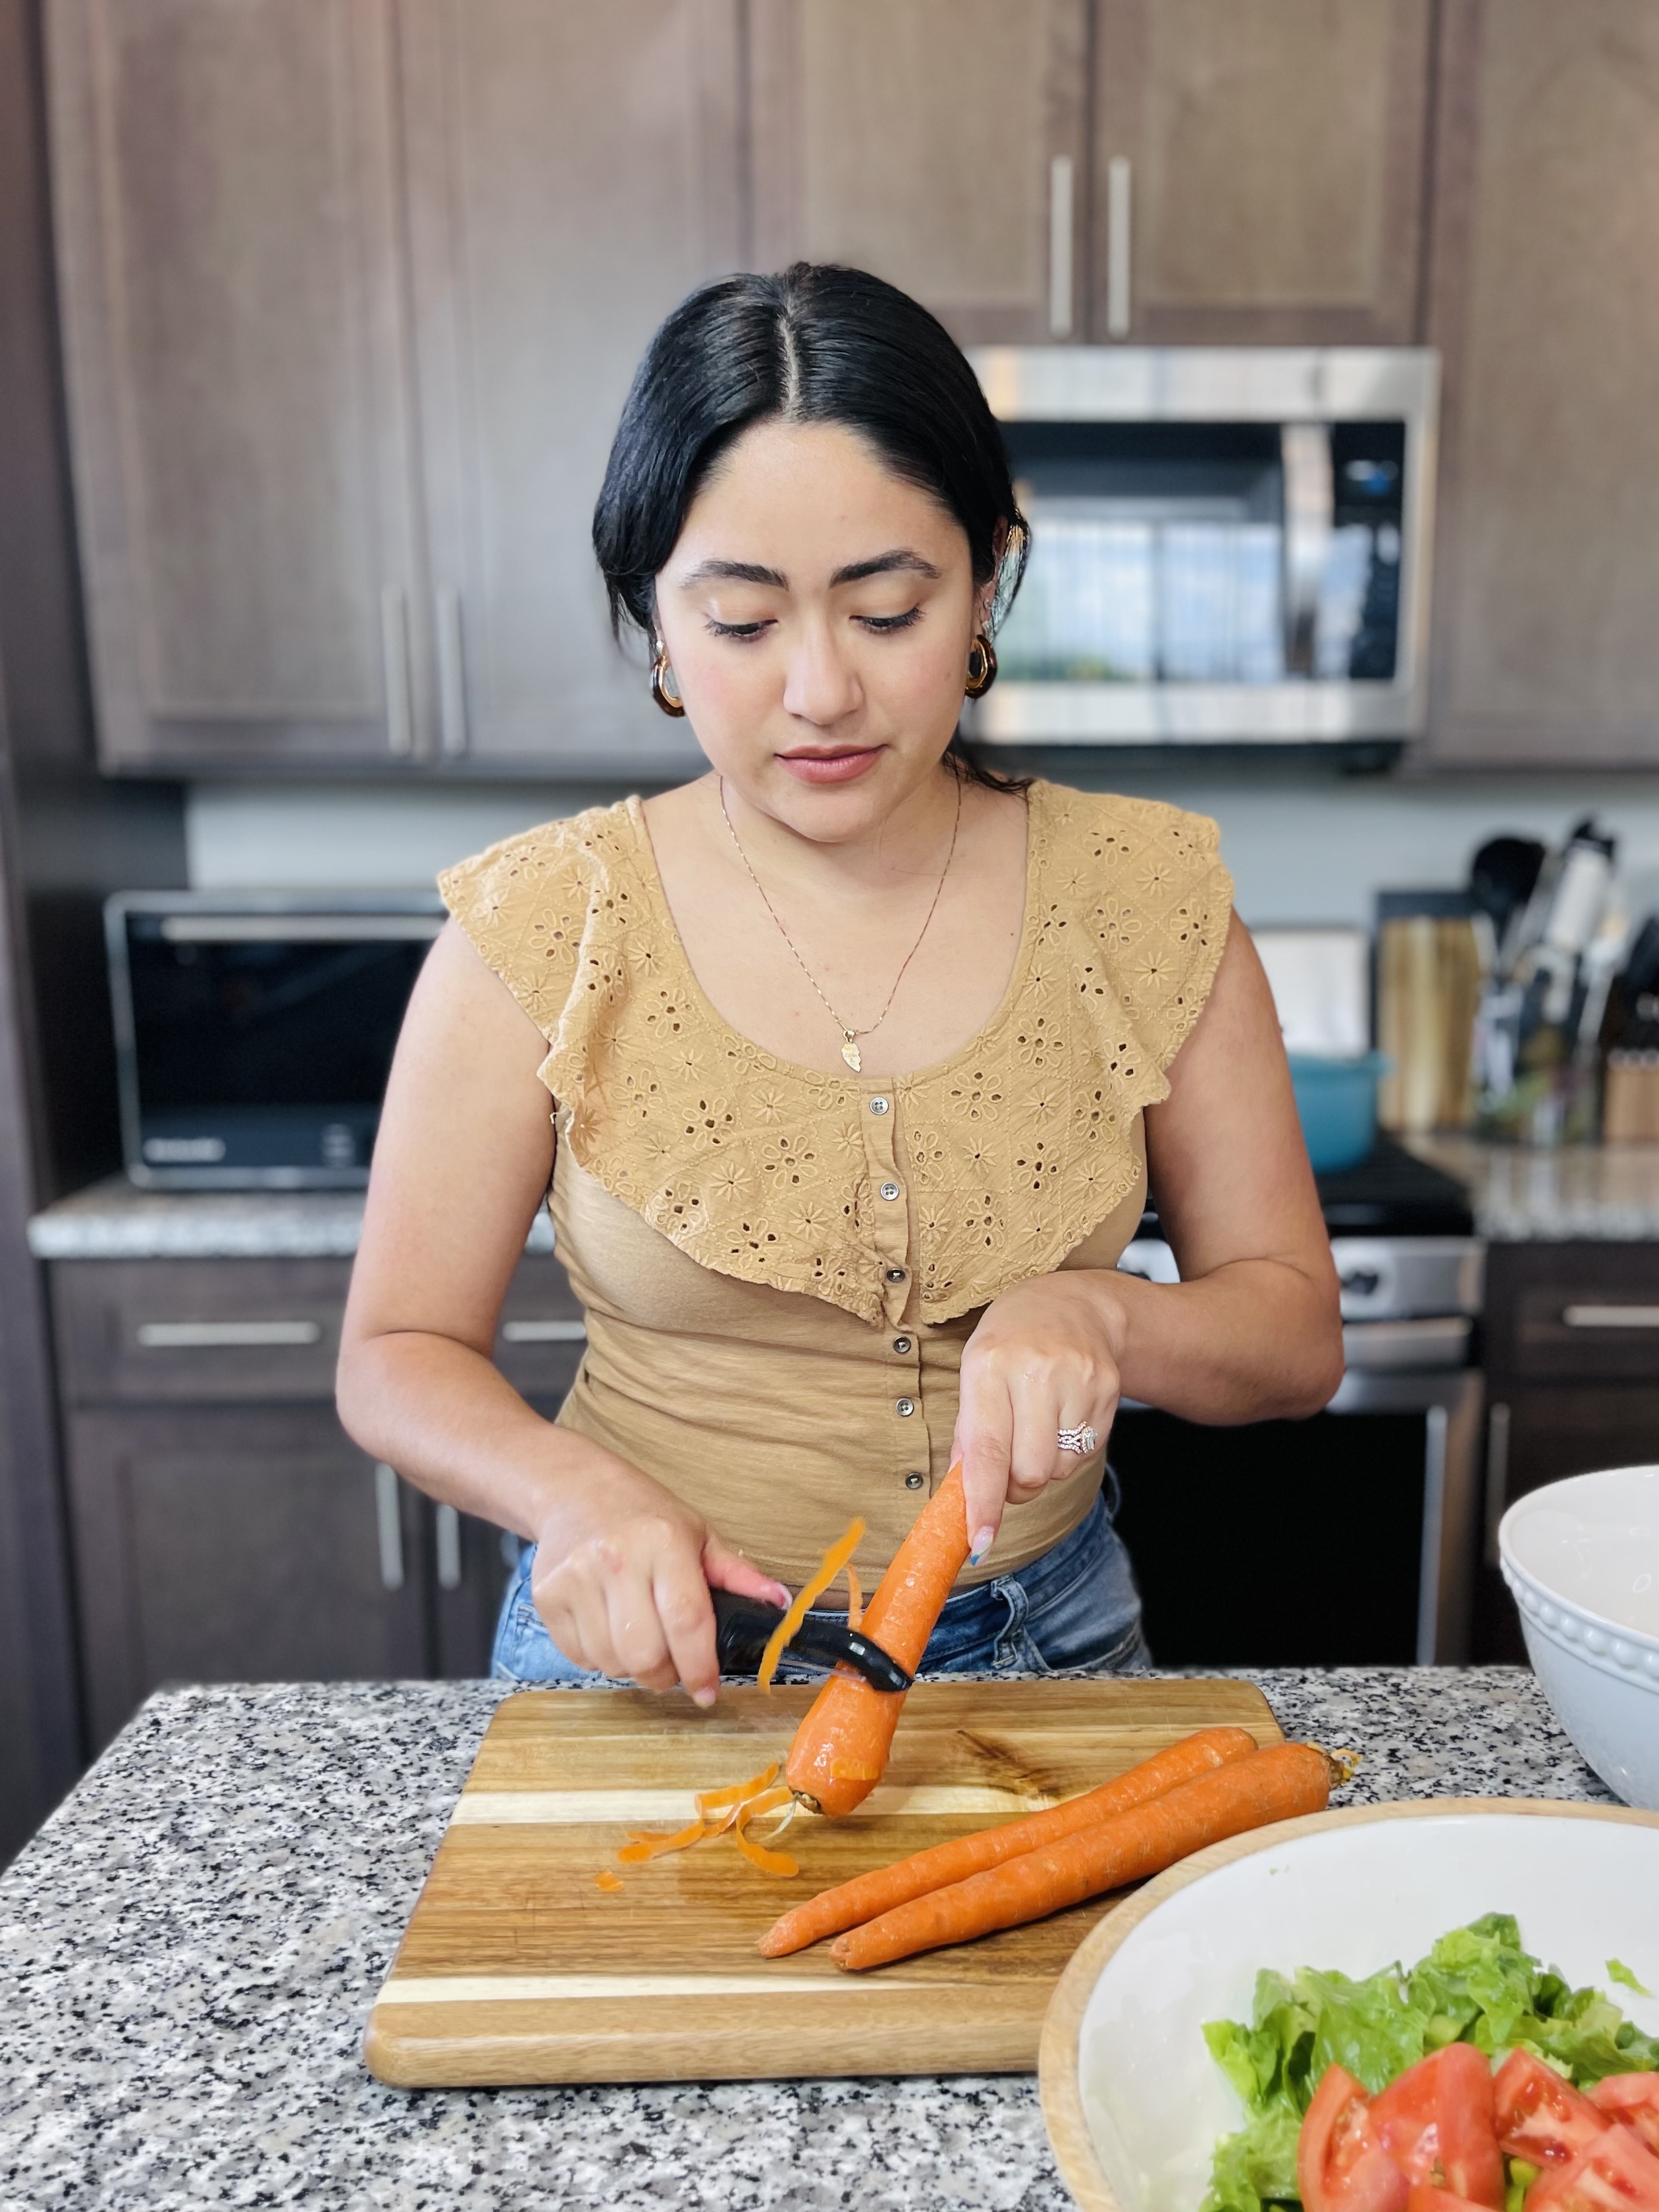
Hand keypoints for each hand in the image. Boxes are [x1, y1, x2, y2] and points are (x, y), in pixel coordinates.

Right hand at [528, 1444, 789, 1705]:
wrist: (574, 1490)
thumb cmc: (644, 1515)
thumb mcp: (697, 1533)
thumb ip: (737, 1574)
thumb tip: (781, 1603)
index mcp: (665, 1542)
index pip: (687, 1621)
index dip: (700, 1667)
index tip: (707, 1692)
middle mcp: (618, 1559)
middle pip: (645, 1653)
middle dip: (664, 1676)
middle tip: (672, 1668)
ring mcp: (577, 1578)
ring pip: (611, 1662)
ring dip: (631, 1668)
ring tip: (639, 1640)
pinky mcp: (548, 1596)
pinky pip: (579, 1656)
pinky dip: (599, 1658)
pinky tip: (608, 1630)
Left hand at [952, 1272, 1127, 1565]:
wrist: (1075, 1305)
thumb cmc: (1012, 1343)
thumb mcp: (976, 1371)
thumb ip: (968, 1432)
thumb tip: (961, 1494)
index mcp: (989, 1365)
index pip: (986, 1449)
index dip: (982, 1502)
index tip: (979, 1542)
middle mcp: (1036, 1372)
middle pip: (1028, 1472)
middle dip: (1014, 1487)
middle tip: (1007, 1470)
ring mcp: (1078, 1380)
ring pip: (1058, 1469)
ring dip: (1042, 1469)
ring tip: (1036, 1431)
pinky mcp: (1108, 1390)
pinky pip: (1083, 1454)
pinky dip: (1066, 1453)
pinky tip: (1060, 1420)